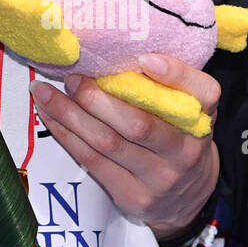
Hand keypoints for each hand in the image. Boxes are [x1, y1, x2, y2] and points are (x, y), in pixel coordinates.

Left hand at [29, 52, 220, 238]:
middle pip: (138, 124)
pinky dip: (66, 134)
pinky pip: (93, 161)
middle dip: (96, 98)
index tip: (143, 57)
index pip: (204, 93)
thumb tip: (116, 48)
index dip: (175, 74)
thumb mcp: (187, 109)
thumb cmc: (177, 137)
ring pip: (107, 143)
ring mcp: (160, 178)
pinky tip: (50, 115)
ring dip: (69, 114)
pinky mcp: (134, 196)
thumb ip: (167, 83)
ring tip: (44, 93)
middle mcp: (186, 150)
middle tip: (70, 77)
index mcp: (202, 119)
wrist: (188, 198)